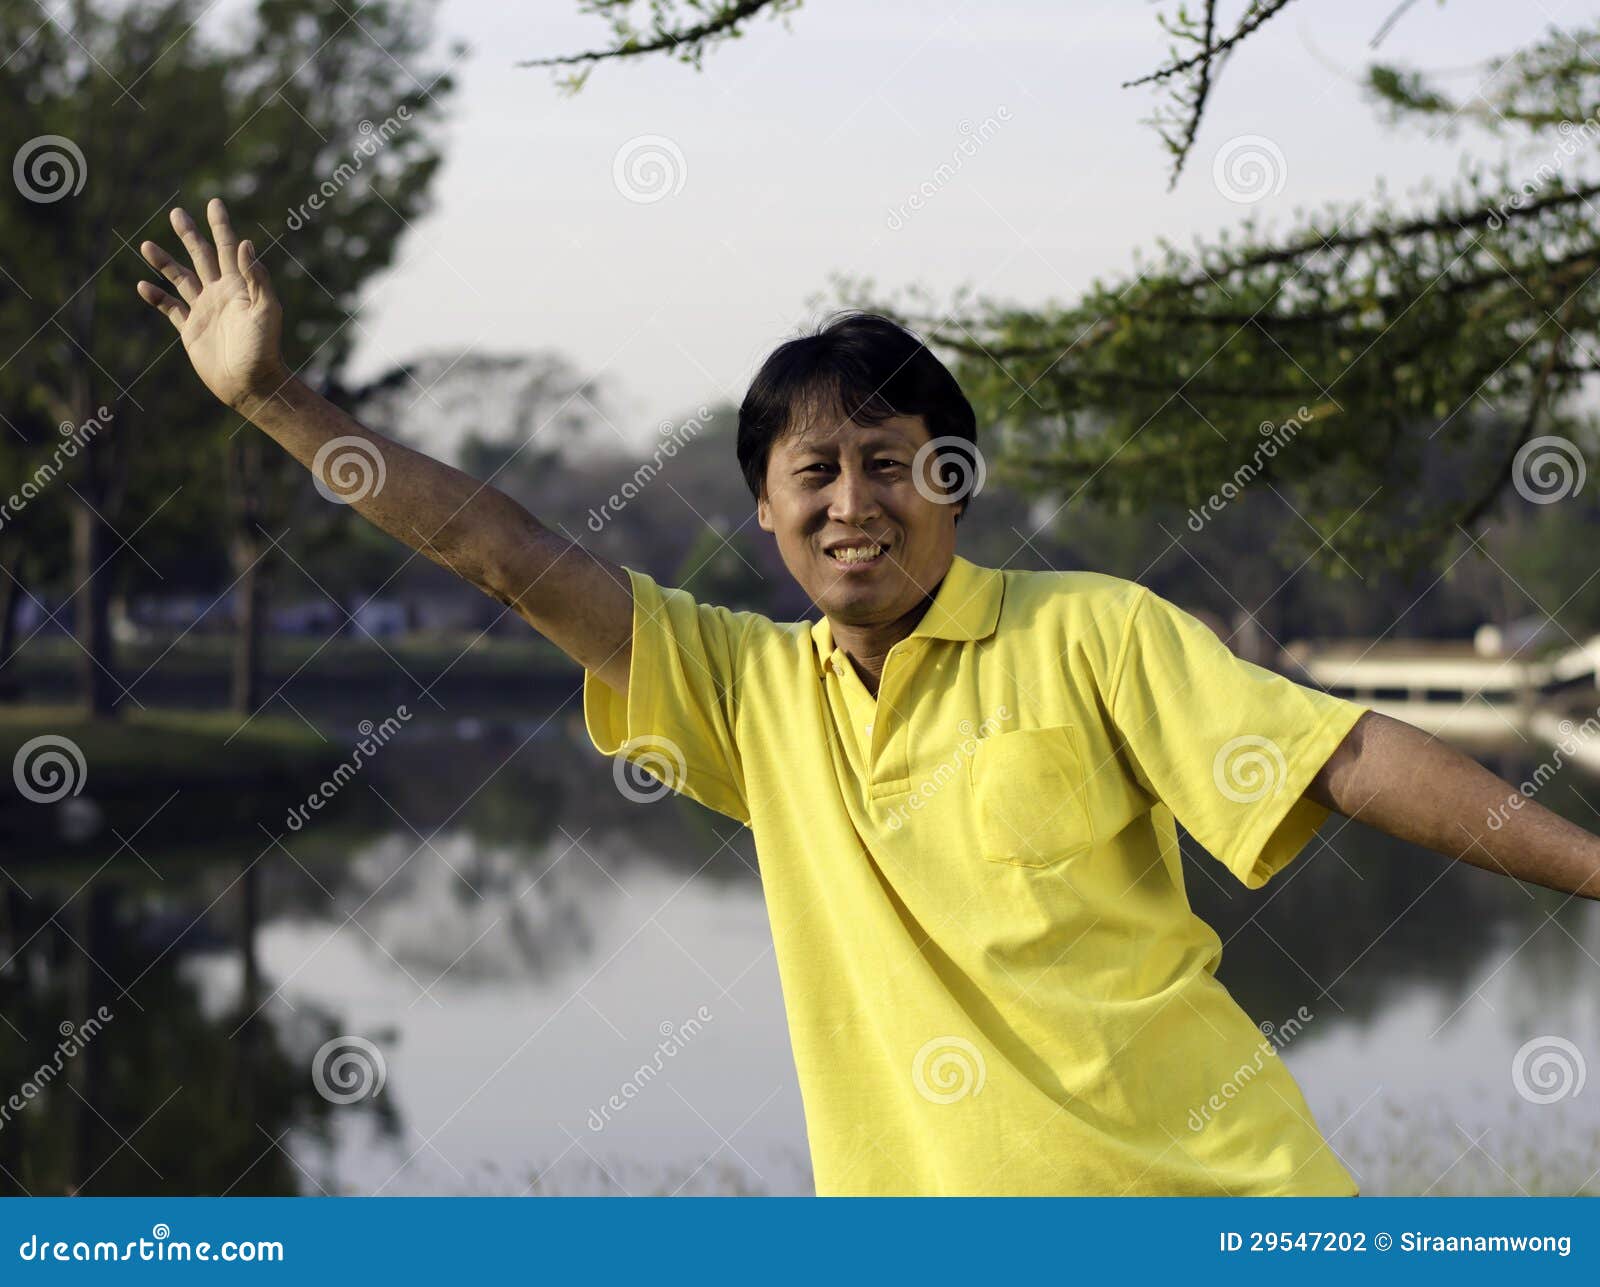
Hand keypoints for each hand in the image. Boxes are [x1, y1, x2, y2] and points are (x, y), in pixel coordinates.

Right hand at [136, 198, 288, 412]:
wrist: (251, 385)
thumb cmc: (264, 349)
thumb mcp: (267, 311)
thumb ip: (257, 278)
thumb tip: (245, 243)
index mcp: (239, 286)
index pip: (228, 248)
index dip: (221, 226)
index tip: (214, 203)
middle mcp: (221, 293)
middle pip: (202, 256)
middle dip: (190, 235)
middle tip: (177, 213)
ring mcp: (205, 310)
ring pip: (181, 278)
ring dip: (165, 262)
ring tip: (146, 244)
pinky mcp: (192, 330)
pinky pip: (171, 308)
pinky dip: (157, 297)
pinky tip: (144, 286)